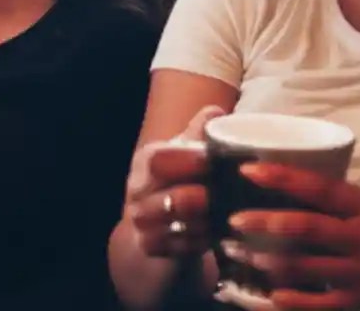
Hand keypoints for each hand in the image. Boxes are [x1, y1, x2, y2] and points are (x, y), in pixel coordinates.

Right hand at [126, 105, 226, 256]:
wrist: (155, 224)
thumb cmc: (177, 179)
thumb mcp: (185, 154)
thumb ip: (199, 134)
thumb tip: (216, 112)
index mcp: (146, 162)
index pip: (157, 160)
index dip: (185, 160)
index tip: (210, 161)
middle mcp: (138, 192)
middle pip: (163, 196)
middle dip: (192, 197)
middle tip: (217, 195)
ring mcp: (142, 223)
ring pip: (170, 225)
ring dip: (200, 222)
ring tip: (221, 217)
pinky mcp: (151, 247)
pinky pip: (175, 248)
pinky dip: (197, 242)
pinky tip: (213, 235)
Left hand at [228, 163, 359, 310]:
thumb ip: (332, 199)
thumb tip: (279, 180)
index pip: (319, 186)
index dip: (282, 177)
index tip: (249, 170)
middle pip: (308, 227)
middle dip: (265, 223)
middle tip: (234, 219)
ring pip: (307, 266)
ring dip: (269, 261)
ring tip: (240, 253)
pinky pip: (321, 304)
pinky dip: (293, 300)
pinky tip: (271, 294)